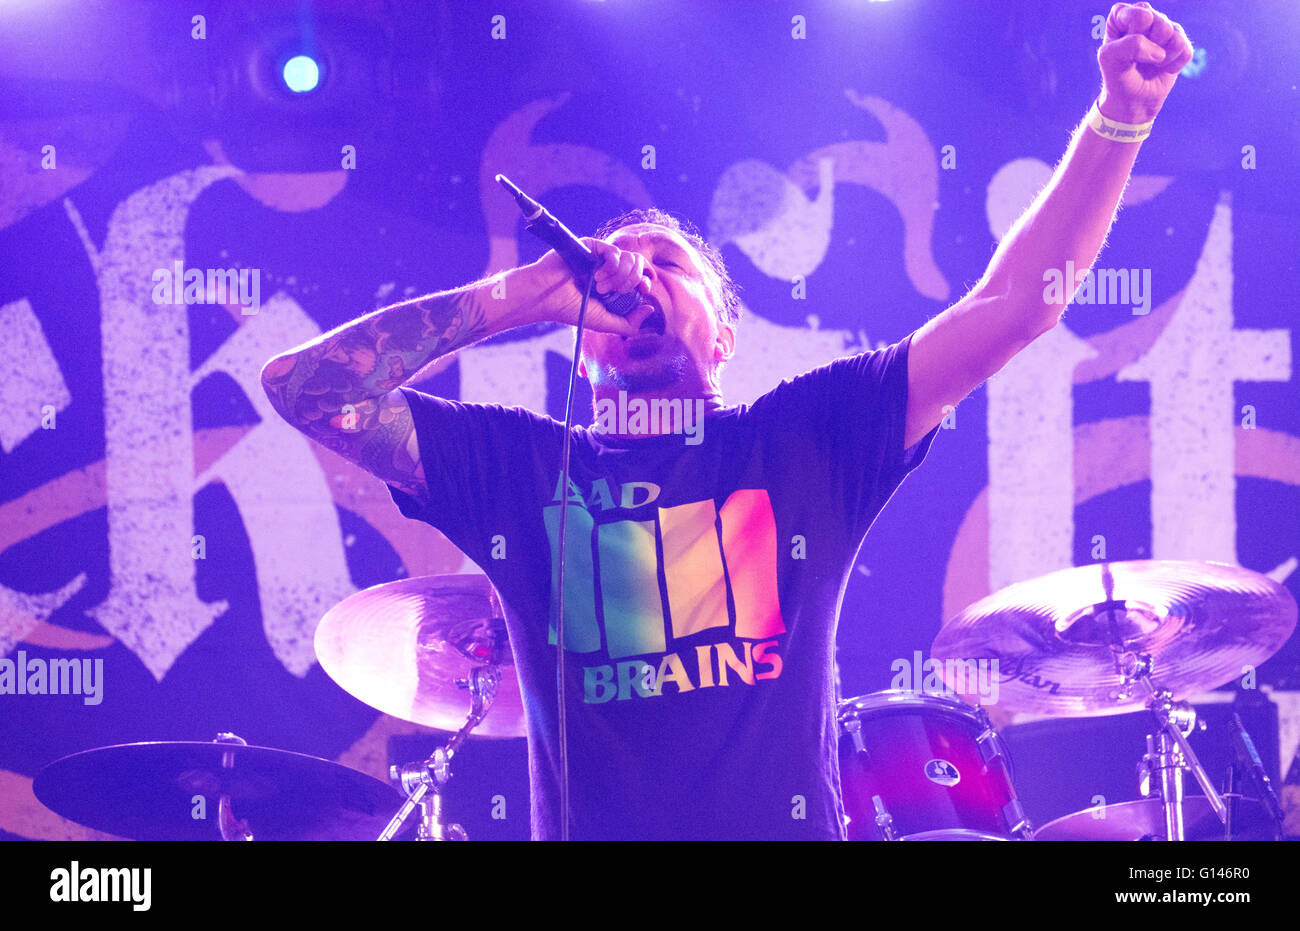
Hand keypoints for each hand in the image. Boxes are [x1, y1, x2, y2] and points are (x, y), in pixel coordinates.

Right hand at [524, 238, 653, 334]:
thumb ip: (630, 324)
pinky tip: (597, 278)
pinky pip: (614, 251)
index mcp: (616, 283)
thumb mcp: (605, 323)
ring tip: (601, 287)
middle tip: (616, 292)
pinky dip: (611, 267)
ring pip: (629, 257)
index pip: (641, 276)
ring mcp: (602, 257)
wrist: (547, 297)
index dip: (646, 281)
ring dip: (620, 276)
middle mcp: (611, 268)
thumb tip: (651, 309)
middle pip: (639, 264)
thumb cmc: (572, 310)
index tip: (642, 290)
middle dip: (632, 280)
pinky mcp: (593, 246)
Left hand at [1097, 2, 1193, 123]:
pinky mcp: (1179, 42)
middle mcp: (1145, 15)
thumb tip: (1160, 53)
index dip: (1136, 37)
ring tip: (1150, 63)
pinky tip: (1162, 68)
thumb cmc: (1117, 77)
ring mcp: (1164, 28)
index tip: (1124, 51)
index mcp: (1121, 15)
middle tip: (1137, 59)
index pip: (1141, 15)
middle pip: (1160, 23)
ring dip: (1161, 57)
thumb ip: (1130, 45)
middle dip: (1150, 46)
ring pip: (1174, 34)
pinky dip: (1173, 65)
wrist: (1132, 101)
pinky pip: (1185, 50)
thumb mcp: (1110, 59)